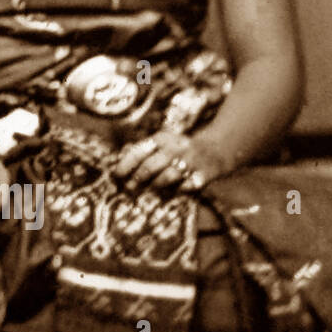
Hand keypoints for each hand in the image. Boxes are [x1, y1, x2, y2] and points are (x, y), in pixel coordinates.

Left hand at [112, 130, 231, 195]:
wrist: (216, 149)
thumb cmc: (179, 149)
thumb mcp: (162, 143)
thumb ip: (142, 153)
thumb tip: (117, 169)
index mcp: (162, 138)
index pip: (138, 151)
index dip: (125, 165)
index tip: (115, 176)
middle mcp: (175, 148)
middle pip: (150, 166)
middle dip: (137, 179)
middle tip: (129, 189)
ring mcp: (190, 161)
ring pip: (166, 178)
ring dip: (155, 186)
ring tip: (150, 189)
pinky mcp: (203, 175)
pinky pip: (184, 187)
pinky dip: (176, 191)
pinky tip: (171, 192)